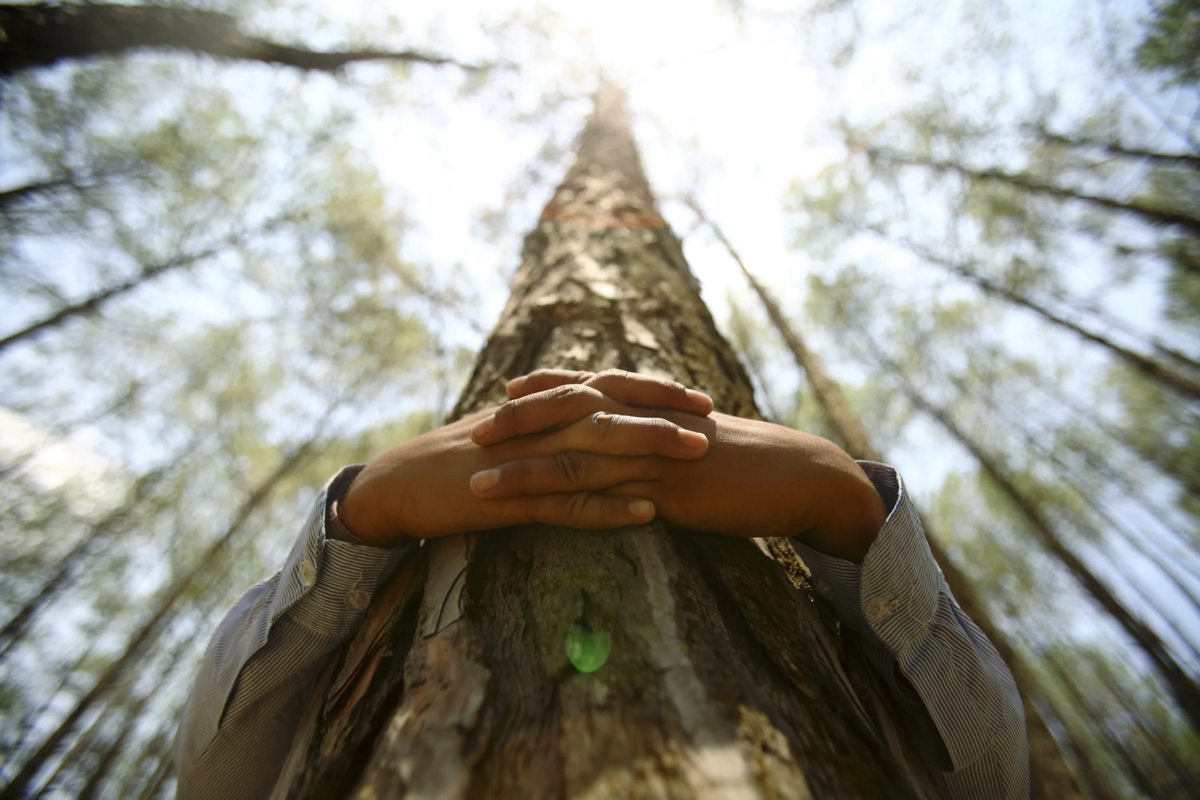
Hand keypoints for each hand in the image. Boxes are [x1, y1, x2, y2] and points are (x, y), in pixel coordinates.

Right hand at [338, 372, 714, 546]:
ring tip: (697, 453)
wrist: (397, 485)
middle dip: (664, 410)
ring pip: (597, 446)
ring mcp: (526, 459)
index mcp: (539, 409)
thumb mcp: (507, 436)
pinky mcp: (511, 497)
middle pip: (611, 408)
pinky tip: (646, 513)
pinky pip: (567, 502)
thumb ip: (547, 427)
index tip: (698, 396)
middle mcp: (538, 424)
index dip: (653, 390)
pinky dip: (608, 507)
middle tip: (713, 416)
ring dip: (650, 449)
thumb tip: (587, 424)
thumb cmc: (453, 463)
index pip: (606, 389)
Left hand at [472, 370, 887, 561]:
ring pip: (575, 458)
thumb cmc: (753, 460)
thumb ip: (664, 434)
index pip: (588, 388)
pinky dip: (564, 507)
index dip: (545, 389)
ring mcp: (653, 454)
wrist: (799, 475)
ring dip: (522, 471)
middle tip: (473, 431)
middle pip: (569, 415)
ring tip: (478, 485)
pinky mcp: (666, 490)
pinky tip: (534, 518)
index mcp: (653, 405)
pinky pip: (604, 499)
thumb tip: (639, 441)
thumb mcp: (701, 437)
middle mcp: (645, 421)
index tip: (506, 392)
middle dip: (518, 423)